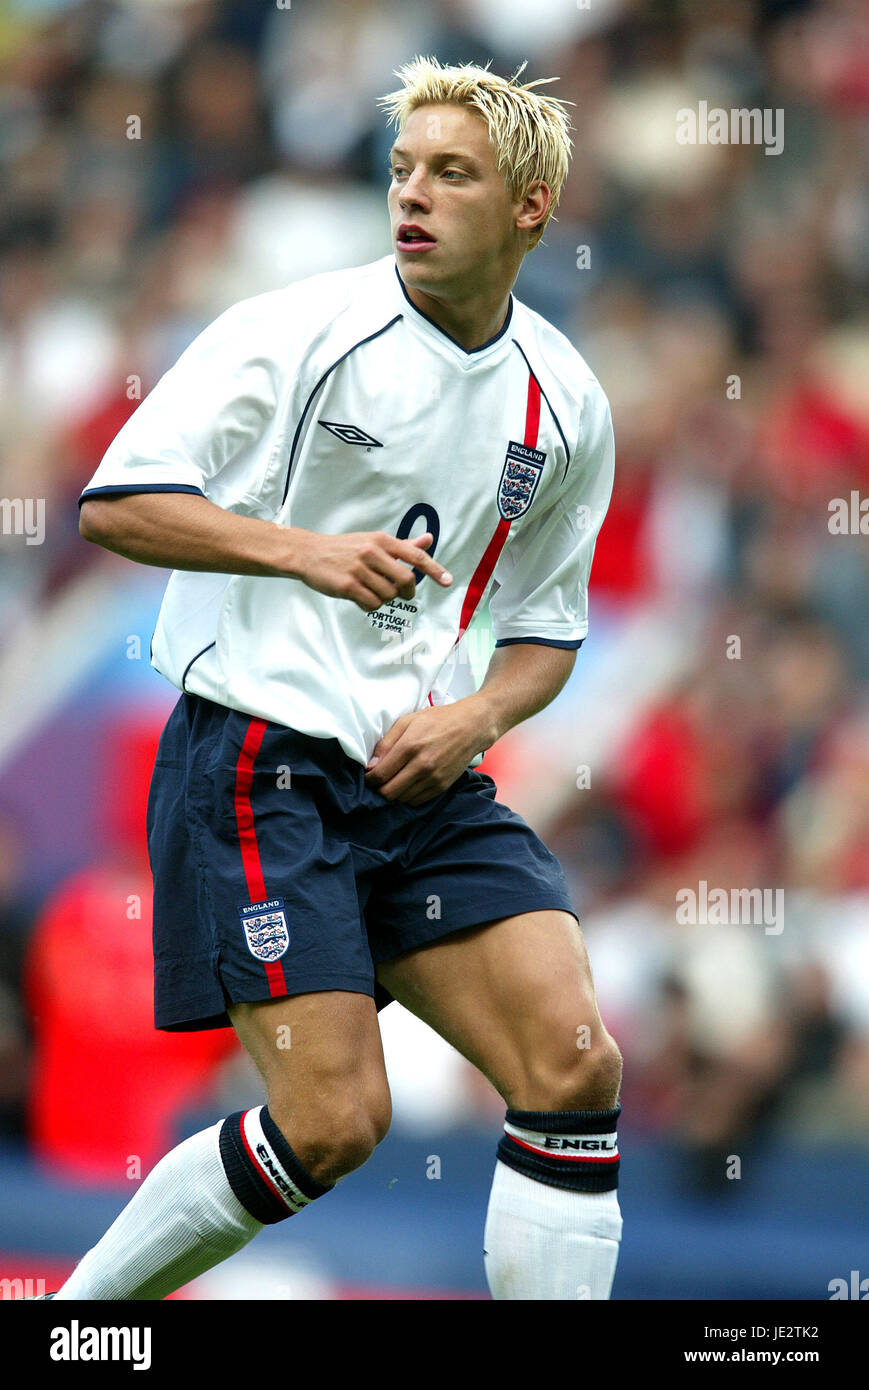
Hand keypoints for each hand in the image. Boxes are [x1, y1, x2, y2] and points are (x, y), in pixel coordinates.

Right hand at [290, 529, 451, 612]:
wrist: (309, 554)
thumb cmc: (345, 549)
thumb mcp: (373, 541)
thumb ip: (403, 545)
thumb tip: (429, 539)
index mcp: (382, 540)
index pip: (415, 554)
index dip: (434, 569)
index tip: (447, 581)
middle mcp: (372, 552)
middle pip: (406, 580)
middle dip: (407, 592)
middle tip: (402, 594)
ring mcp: (360, 570)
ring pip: (389, 595)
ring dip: (384, 599)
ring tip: (371, 591)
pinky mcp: (348, 586)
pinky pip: (372, 604)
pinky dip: (371, 605)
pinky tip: (361, 597)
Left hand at [364, 701, 485, 805]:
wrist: (470, 727)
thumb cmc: (437, 720)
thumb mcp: (407, 721)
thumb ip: (386, 743)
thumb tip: (372, 765)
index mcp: (410, 746)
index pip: (380, 774)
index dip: (369, 779)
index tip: (368, 776)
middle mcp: (422, 765)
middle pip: (389, 792)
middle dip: (379, 789)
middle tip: (378, 781)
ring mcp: (433, 778)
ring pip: (402, 799)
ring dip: (394, 793)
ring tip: (393, 782)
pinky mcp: (442, 786)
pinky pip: (417, 801)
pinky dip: (408, 796)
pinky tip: (407, 784)